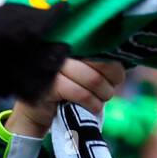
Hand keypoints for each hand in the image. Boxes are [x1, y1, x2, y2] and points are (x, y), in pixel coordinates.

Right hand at [8, 58, 125, 138]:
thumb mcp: (79, 74)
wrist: (34, 113)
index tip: (116, 79)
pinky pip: (79, 92)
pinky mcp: (49, 84)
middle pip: (100, 62)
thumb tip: (122, 68)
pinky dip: (91, 102)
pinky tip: (92, 107)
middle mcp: (61, 50)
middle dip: (110, 81)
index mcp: (71, 43)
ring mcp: (53, 66)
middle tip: (108, 92)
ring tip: (100, 101)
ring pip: (93, 79)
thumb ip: (95, 65)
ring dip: (103, 95)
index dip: (113, 66)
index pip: (101, 47)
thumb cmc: (63, 92)